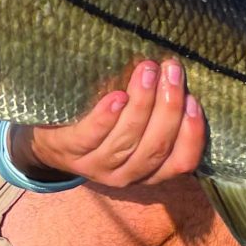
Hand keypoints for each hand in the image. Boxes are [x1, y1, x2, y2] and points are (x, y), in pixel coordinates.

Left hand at [11, 59, 204, 189]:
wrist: (51, 139)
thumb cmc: (104, 125)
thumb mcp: (134, 126)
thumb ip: (157, 112)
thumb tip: (178, 74)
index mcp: (150, 170)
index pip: (181, 162)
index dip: (191, 134)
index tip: (194, 101)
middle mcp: (127, 174)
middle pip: (155, 146)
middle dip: (168, 107)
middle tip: (172, 71)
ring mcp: (98, 166)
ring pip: (127, 140)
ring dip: (142, 103)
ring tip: (147, 71)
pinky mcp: (72, 152)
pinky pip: (93, 136)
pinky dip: (107, 116)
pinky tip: (117, 96)